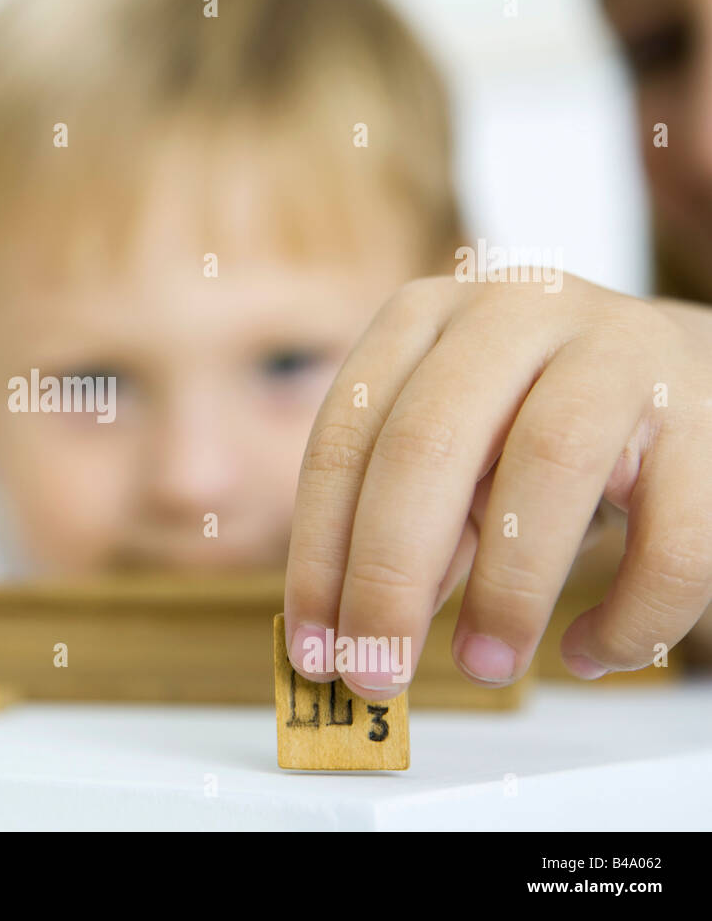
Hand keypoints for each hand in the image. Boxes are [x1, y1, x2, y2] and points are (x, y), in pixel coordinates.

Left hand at [284, 273, 711, 696]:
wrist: (695, 374)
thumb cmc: (542, 426)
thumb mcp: (457, 460)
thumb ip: (406, 527)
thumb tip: (354, 633)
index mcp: (422, 316)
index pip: (344, 440)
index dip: (319, 555)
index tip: (312, 650)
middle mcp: (512, 311)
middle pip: (426, 446)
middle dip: (389, 579)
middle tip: (377, 674)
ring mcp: (618, 345)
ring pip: (547, 464)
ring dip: (505, 591)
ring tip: (483, 667)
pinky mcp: (709, 408)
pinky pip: (671, 532)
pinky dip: (628, 615)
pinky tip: (591, 654)